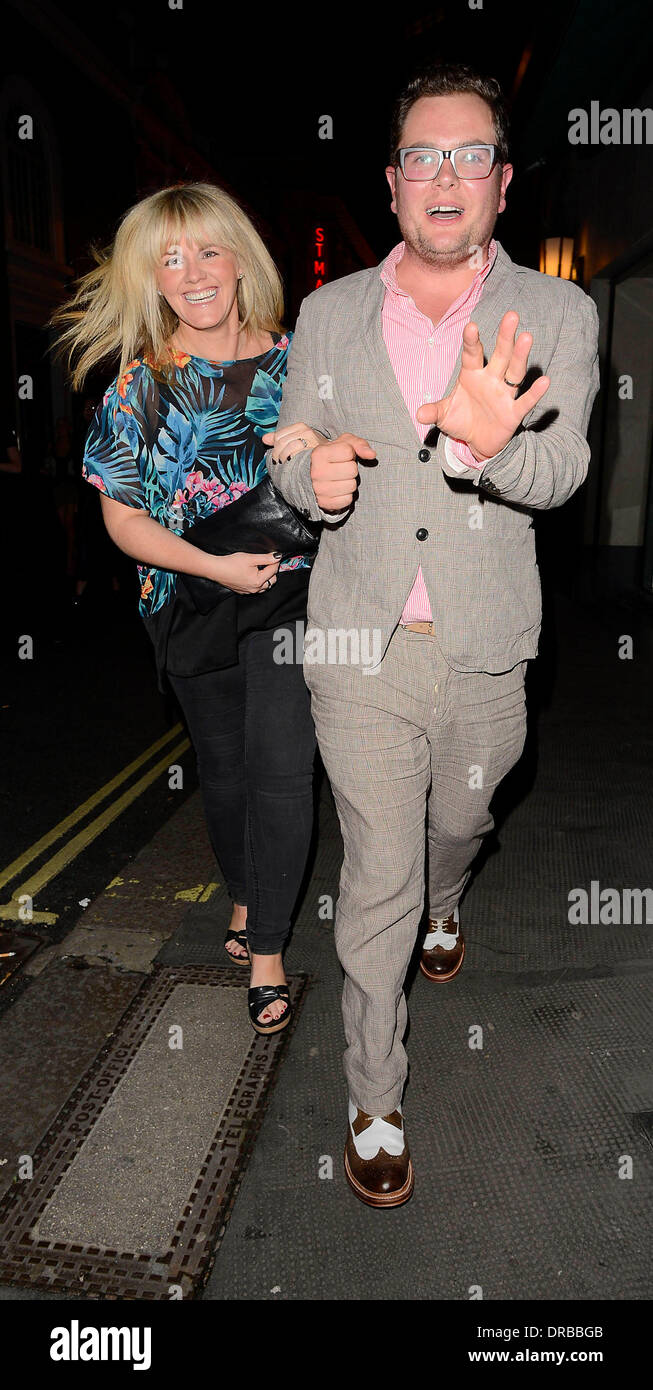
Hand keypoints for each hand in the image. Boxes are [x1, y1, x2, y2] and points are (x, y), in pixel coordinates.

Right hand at [208, 551, 280, 594]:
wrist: (216, 569)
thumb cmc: (231, 563)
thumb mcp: (250, 558)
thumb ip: (265, 558)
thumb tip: (277, 557)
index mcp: (258, 581)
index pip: (273, 570)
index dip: (275, 561)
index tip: (275, 555)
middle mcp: (255, 589)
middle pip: (272, 580)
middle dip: (272, 570)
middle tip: (268, 561)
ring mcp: (249, 591)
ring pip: (265, 586)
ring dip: (266, 577)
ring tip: (261, 568)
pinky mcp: (243, 591)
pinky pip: (256, 588)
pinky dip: (258, 582)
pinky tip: (253, 574)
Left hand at [262, 422, 327, 460]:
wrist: (333, 457)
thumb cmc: (314, 450)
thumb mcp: (297, 440)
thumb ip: (280, 438)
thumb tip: (265, 438)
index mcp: (300, 426)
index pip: (279, 435)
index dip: (275, 447)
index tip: (277, 456)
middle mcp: (305, 431)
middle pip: (281, 442)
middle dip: (277, 454)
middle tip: (279, 462)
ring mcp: (310, 440)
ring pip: (287, 448)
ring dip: (283, 458)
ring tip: (285, 464)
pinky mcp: (313, 450)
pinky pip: (295, 454)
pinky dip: (290, 461)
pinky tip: (292, 464)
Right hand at [310, 433, 376, 510]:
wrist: (319, 474)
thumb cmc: (335, 456)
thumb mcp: (346, 444)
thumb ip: (360, 444)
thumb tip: (372, 455)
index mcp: (319, 453)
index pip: (347, 452)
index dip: (350, 454)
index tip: (344, 456)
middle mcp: (316, 471)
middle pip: (352, 470)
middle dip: (352, 469)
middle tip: (344, 469)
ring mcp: (318, 489)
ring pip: (351, 486)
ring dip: (350, 482)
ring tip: (342, 479)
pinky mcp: (323, 503)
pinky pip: (347, 500)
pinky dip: (347, 495)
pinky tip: (340, 490)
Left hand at [416, 311, 550, 461]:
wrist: (476, 443)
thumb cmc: (461, 421)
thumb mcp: (444, 416)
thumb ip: (433, 412)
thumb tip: (419, 414)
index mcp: (472, 375)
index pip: (472, 354)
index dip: (472, 341)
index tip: (471, 327)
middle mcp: (491, 379)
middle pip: (500, 355)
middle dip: (505, 337)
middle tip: (511, 316)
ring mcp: (503, 394)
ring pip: (514, 371)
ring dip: (520, 356)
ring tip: (527, 338)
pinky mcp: (513, 413)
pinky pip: (525, 401)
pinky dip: (535, 393)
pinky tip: (544, 381)